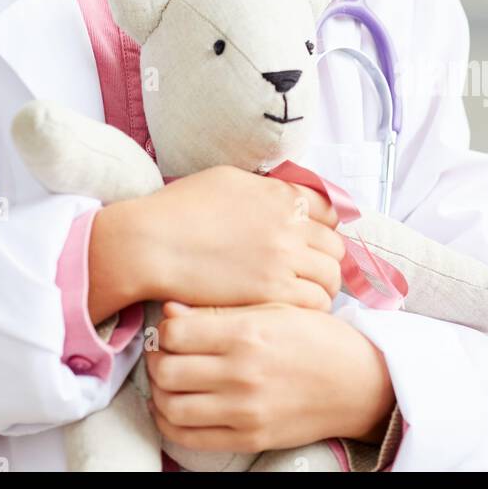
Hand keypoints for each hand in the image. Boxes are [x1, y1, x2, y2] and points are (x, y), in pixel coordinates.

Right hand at [130, 165, 345, 310]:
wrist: (152, 243)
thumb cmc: (180, 208)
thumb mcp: (228, 180)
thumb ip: (264, 190)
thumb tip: (281, 197)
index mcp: (279, 195)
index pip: (329, 210)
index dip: (322, 226)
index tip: (311, 238)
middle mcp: (289, 225)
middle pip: (335, 246)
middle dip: (325, 258)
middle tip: (307, 270)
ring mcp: (283, 260)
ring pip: (331, 277)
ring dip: (321, 284)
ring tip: (302, 292)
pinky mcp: (272, 293)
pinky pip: (316, 303)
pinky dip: (310, 307)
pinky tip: (292, 309)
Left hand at [145, 300, 395, 454]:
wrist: (358, 382)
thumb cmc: (316, 336)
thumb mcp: (273, 307)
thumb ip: (219, 309)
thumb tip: (170, 311)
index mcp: (247, 332)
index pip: (174, 333)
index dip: (164, 329)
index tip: (170, 328)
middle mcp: (242, 372)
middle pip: (165, 370)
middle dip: (155, 359)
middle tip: (162, 352)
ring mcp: (245, 410)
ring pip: (170, 406)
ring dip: (159, 392)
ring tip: (168, 379)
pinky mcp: (249, 437)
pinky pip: (189, 438)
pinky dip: (170, 423)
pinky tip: (174, 407)